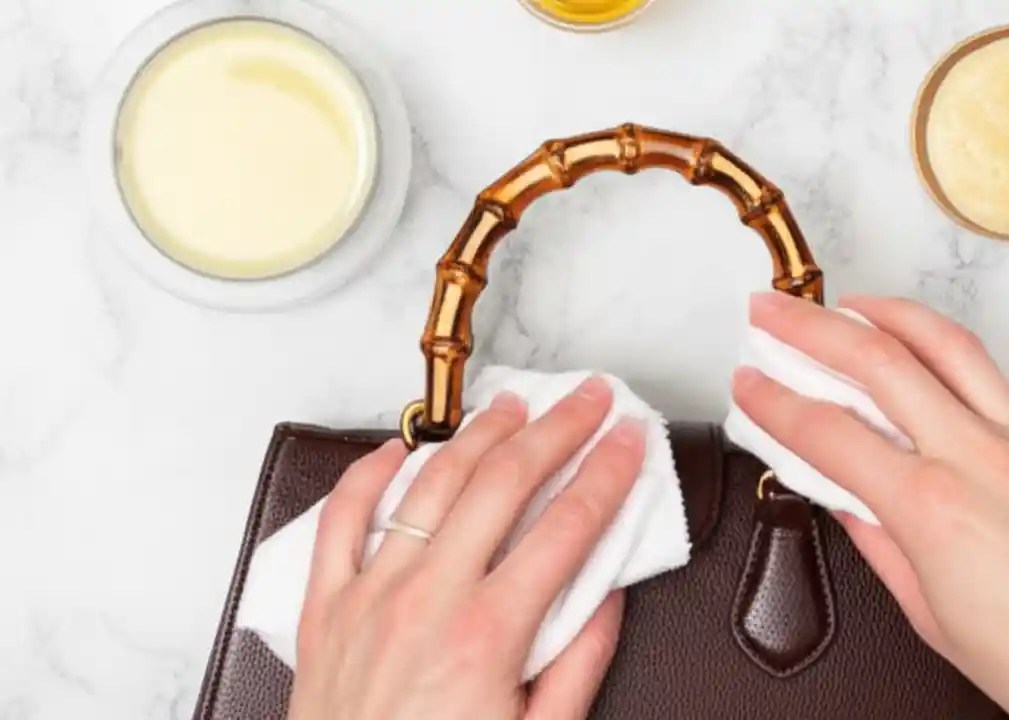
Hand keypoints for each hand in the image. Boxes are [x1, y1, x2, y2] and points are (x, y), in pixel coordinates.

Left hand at [287, 376, 641, 719]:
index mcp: (488, 635)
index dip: (608, 474)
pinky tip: (399, 448)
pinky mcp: (324, 607)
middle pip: (504, 484)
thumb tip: (606, 595)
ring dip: (479, 434)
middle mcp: (428, 601)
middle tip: (588, 398)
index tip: (629, 440)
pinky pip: (339, 520)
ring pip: (430, 484)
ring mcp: (370, 596)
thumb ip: (577, 663)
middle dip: (557, 429)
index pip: (567, 527)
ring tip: (514, 405)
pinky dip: (368, 474)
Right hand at [733, 292, 1008, 719]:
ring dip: (883, 311)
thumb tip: (845, 499)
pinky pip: (988, 373)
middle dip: (809, 326)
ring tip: (843, 303)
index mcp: (933, 510)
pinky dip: (940, 344)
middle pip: (877, 361)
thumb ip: (878, 542)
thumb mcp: (930, 613)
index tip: (746, 382)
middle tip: (769, 311)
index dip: (774, 401)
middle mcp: (979, 459)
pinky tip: (918, 348)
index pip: (830, 432)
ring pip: (944, 344)